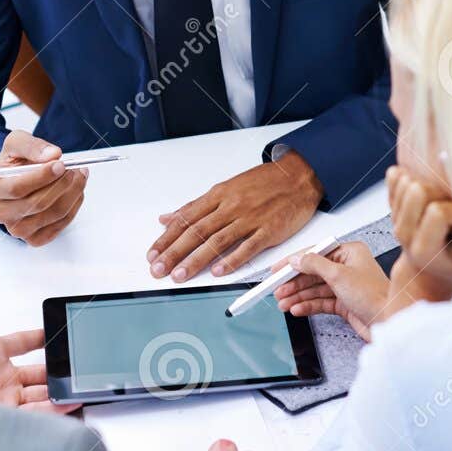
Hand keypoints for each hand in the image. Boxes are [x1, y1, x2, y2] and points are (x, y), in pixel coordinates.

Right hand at [0, 130, 86, 246]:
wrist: (20, 176)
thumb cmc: (16, 162)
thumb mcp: (17, 142)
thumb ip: (32, 146)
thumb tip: (52, 155)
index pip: (17, 188)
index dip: (42, 176)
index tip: (61, 164)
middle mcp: (1, 213)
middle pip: (37, 204)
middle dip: (62, 184)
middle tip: (75, 169)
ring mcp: (17, 228)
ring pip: (53, 214)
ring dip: (73, 194)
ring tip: (79, 176)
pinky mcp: (34, 237)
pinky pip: (60, 225)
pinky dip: (73, 207)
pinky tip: (75, 192)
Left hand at [0, 278, 72, 411]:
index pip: (21, 342)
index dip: (39, 337)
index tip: (54, 330)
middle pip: (37, 370)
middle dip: (56, 366)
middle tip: (73, 362)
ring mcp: (3, 398)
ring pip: (41, 392)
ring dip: (58, 387)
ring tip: (76, 383)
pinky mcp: (6, 418)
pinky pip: (37, 413)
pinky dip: (56, 408)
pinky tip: (68, 401)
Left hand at [147, 153, 323, 281]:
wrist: (298, 176)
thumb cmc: (264, 183)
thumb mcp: (225, 188)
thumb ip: (196, 206)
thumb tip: (168, 218)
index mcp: (218, 195)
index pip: (185, 219)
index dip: (167, 238)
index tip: (153, 254)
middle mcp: (231, 206)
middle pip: (197, 232)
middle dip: (174, 253)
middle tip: (159, 269)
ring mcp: (250, 219)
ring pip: (217, 241)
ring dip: (196, 260)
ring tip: (181, 275)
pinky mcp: (269, 230)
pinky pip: (248, 247)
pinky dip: (232, 260)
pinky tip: (219, 271)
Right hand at [274, 242, 388, 342]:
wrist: (389, 321)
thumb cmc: (374, 296)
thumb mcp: (339, 275)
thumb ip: (314, 264)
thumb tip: (297, 259)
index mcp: (350, 253)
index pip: (315, 253)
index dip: (294, 262)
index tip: (277, 269)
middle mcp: (348, 267)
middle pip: (313, 272)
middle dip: (293, 282)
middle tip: (276, 289)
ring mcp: (346, 286)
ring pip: (315, 289)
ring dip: (297, 296)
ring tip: (283, 303)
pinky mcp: (345, 303)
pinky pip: (321, 302)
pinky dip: (308, 305)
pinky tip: (296, 309)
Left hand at [386, 166, 451, 305]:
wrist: (434, 264)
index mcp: (423, 251)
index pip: (437, 213)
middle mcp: (404, 234)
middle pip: (417, 191)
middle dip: (440, 191)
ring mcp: (394, 217)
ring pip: (405, 180)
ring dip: (428, 184)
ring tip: (442, 200)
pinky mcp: (391, 203)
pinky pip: (395, 175)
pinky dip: (413, 175)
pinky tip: (429, 191)